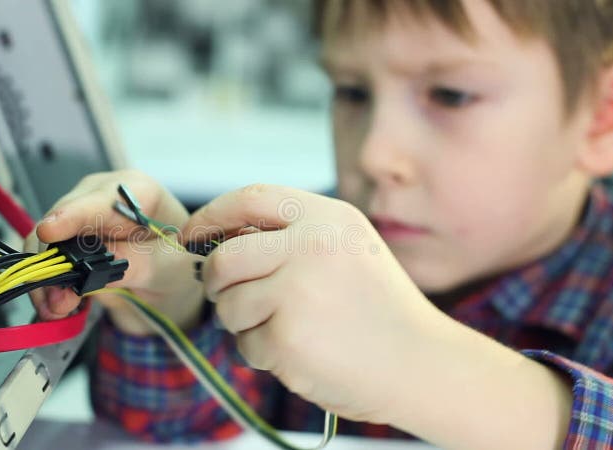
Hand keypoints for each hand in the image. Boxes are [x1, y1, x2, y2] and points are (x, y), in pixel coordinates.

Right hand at [24, 170, 204, 334]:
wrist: (172, 285)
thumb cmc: (179, 263)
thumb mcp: (170, 267)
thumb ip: (135, 264)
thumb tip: (90, 268)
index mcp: (136, 191)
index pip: (102, 198)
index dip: (74, 215)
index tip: (51, 231)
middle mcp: (101, 197)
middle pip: (62, 218)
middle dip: (54, 258)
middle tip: (58, 298)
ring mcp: (79, 219)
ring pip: (44, 242)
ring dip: (46, 278)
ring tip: (58, 308)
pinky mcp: (66, 244)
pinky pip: (43, 261)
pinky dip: (46, 287)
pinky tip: (58, 307)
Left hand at [181, 184, 436, 421]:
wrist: (422, 365)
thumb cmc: (380, 312)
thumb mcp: (348, 250)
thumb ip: (293, 237)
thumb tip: (219, 239)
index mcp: (329, 218)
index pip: (250, 198)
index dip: (211, 215)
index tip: (190, 234)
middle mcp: (312, 246)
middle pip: (224, 257)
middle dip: (214, 281)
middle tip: (224, 297)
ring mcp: (298, 290)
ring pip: (228, 304)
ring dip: (242, 323)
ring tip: (282, 330)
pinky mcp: (287, 336)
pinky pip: (245, 344)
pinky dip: (261, 354)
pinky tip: (298, 354)